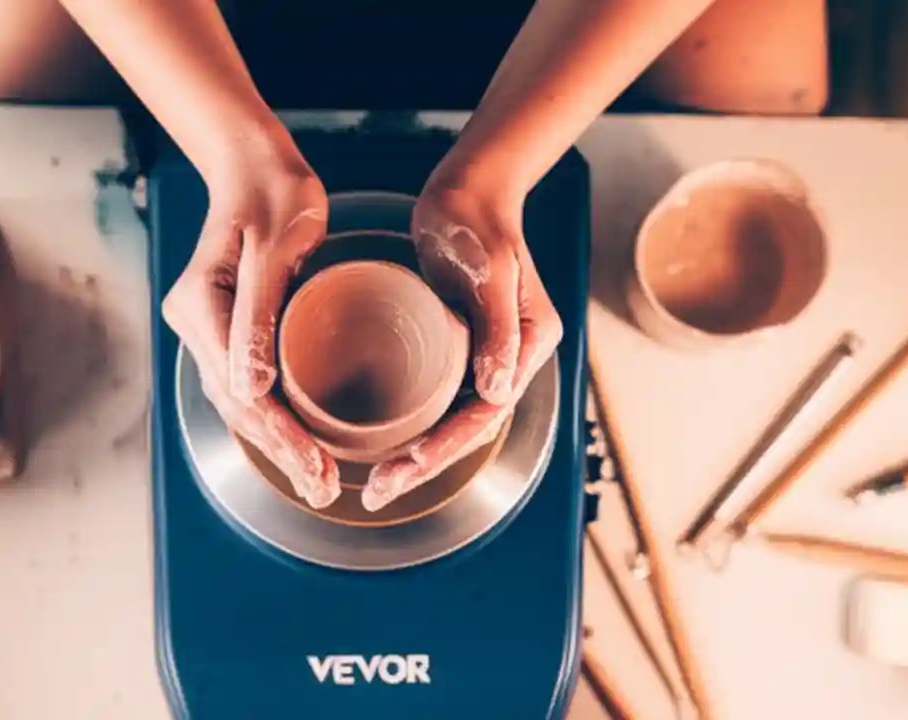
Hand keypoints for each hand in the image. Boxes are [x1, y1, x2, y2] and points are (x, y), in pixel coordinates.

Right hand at [162, 149, 341, 508]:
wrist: (255, 165)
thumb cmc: (275, 195)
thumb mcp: (276, 249)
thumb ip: (260, 318)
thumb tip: (251, 393)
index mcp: (200, 307)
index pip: (243, 392)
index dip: (281, 437)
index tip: (316, 470)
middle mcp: (194, 322)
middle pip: (237, 405)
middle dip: (281, 451)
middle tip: (321, 489)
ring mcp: (205, 326)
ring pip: (238, 401)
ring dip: (275, 443)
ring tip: (314, 479)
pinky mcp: (224, 326)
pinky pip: (244, 383)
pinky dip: (270, 417)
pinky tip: (296, 440)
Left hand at [363, 181, 562, 510]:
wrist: (469, 190)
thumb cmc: (480, 222)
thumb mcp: (491, 272)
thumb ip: (498, 331)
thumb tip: (495, 391)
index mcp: (529, 345)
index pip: (486, 413)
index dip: (445, 447)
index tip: (406, 468)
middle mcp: (511, 357)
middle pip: (469, 427)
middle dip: (425, 465)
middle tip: (380, 492)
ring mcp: (487, 353)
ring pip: (453, 419)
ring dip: (418, 453)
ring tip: (378, 481)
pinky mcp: (460, 343)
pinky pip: (440, 397)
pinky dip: (415, 423)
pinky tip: (383, 439)